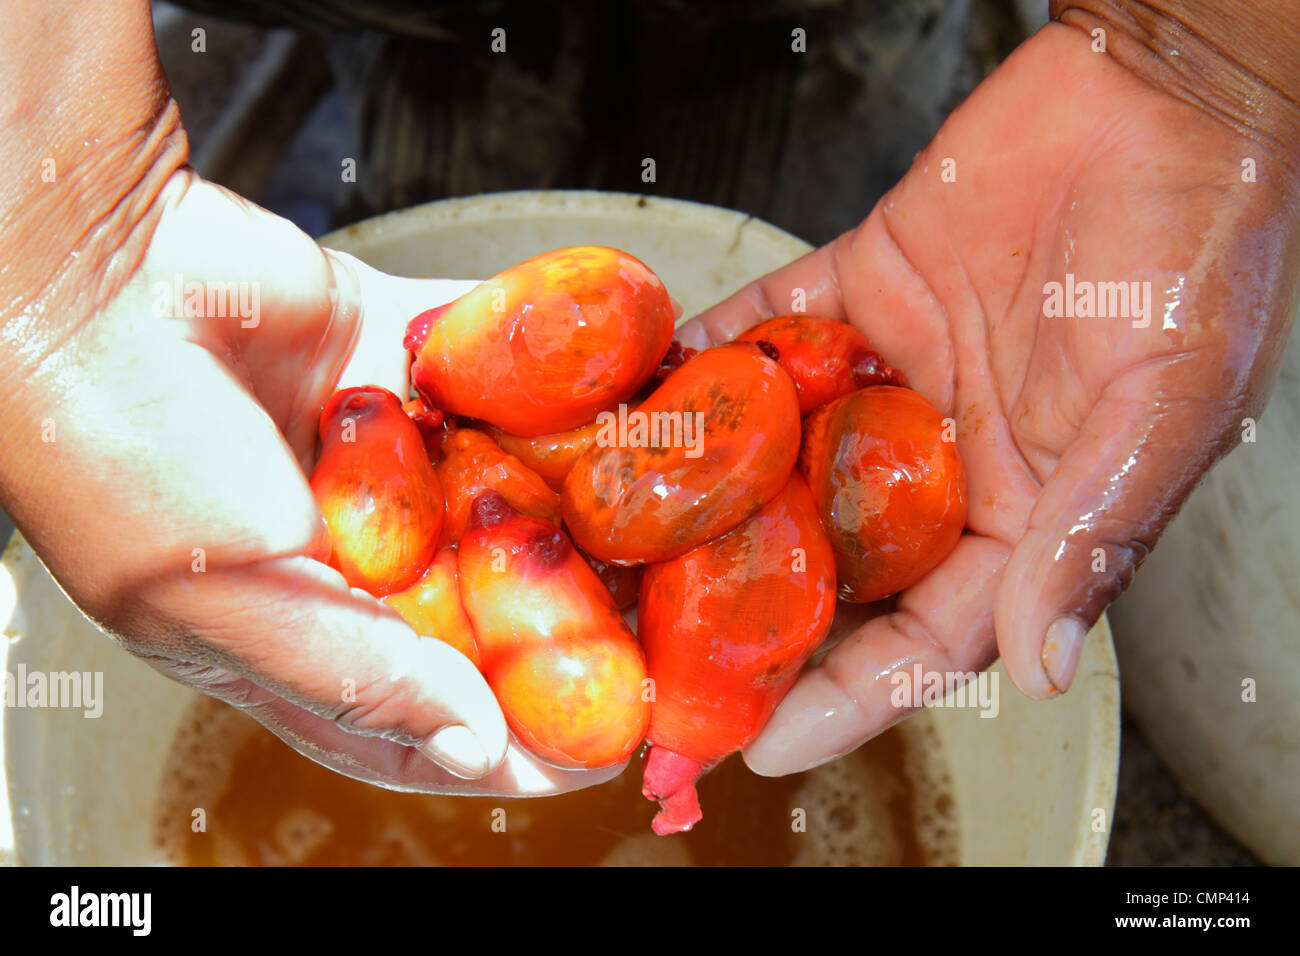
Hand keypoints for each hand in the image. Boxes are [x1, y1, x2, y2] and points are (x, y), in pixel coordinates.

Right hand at [0, 123, 626, 795]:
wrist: (87, 276)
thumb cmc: (119, 452)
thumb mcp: (224, 598)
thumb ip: (355, 675)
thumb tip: (471, 749)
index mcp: (293, 626)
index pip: (419, 713)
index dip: (508, 739)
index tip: (599, 746)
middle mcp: (346, 546)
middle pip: (483, 605)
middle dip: (570, 619)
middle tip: (664, 630)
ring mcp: (379, 450)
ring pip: (504, 491)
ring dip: (582, 503)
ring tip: (674, 520)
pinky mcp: (401, 360)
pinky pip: (499, 377)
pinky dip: (558, 385)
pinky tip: (633, 395)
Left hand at [677, 18, 1299, 774]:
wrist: (1163, 98)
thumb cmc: (1199, 249)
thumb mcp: (1164, 409)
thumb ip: (1090, 535)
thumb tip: (1046, 668)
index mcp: (1023, 511)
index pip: (930, 636)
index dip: (850, 696)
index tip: (765, 742)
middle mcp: (945, 460)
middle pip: (834, 563)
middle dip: (747, 612)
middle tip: (657, 657)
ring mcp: (892, 379)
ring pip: (785, 458)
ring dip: (705, 495)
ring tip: (617, 540)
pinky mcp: (855, 293)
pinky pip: (768, 338)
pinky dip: (712, 363)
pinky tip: (647, 395)